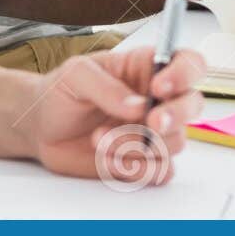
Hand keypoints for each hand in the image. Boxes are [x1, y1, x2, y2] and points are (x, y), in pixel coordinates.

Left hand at [28, 45, 204, 183]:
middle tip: (150, 123)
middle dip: (176, 116)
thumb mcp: (75, 75)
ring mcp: (152, 133)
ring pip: (173, 143)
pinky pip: (158, 172)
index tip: (159, 87)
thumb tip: (137, 105)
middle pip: (194, 105)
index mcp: (146, 68)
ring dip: (134, 144)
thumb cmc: (59, 92)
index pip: (188, 63)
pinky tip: (104, 156)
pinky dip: (132, 169)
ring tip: (98, 137)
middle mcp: (157, 100)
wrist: (40, 129)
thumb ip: (106, 86)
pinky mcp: (143, 162)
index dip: (184, 74)